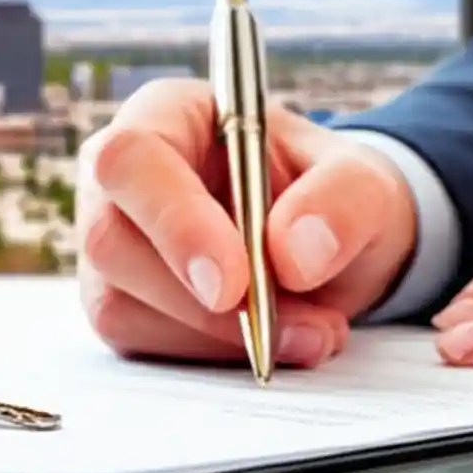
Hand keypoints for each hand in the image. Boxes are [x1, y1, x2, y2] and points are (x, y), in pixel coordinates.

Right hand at [75, 78, 416, 366]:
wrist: (323, 246)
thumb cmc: (327, 195)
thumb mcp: (363, 183)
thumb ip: (342, 201)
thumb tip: (294, 255)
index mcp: (165, 116)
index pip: (131, 159)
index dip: (172, 222)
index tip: (231, 285)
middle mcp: (120, 180)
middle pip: (109, 240)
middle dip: (196, 300)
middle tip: (292, 325)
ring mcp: (112, 246)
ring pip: (120, 304)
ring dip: (218, 336)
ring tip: (311, 331)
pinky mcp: (120, 305)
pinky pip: (143, 345)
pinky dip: (213, 356)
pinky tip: (272, 340)